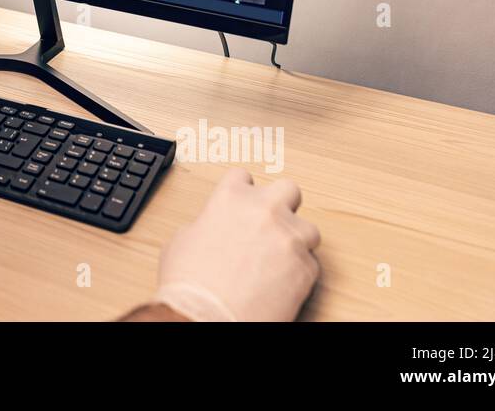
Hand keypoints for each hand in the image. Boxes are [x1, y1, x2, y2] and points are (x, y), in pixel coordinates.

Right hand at [151, 167, 320, 320]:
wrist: (206, 317)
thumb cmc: (189, 284)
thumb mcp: (183, 240)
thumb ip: (207, 223)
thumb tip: (214, 228)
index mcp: (231, 197)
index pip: (242, 176)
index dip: (241, 192)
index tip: (242, 204)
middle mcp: (264, 211)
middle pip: (288, 189)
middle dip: (282, 205)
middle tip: (271, 223)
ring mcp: (289, 238)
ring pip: (308, 229)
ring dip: (295, 241)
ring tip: (276, 260)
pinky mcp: (306, 269)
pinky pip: (310, 264)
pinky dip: (298, 273)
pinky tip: (279, 283)